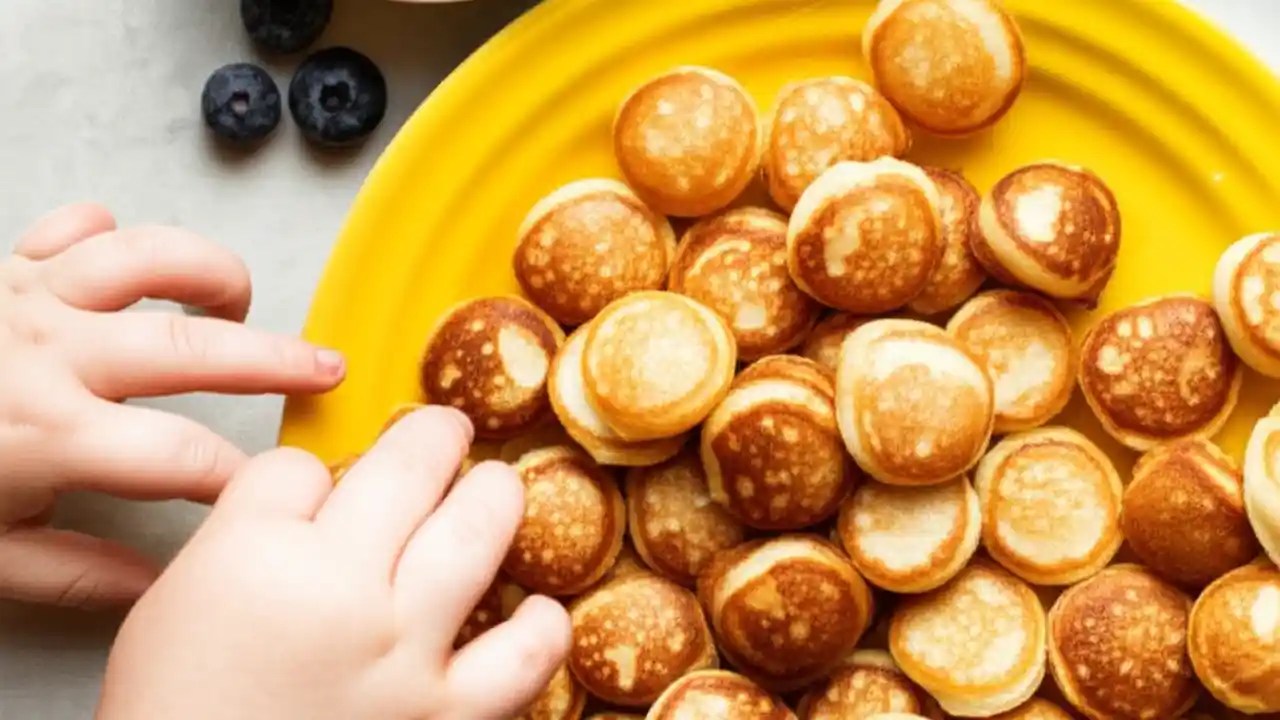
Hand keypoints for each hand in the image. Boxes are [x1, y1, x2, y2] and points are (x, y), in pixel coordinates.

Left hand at [0, 203, 343, 607]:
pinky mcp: (6, 263)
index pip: (184, 458)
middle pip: (196, 348)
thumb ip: (76, 573)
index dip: (246, 477)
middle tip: (328, 366)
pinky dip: (107, 229)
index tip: (283, 489)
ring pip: (149, 260)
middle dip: (277, 359)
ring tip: (241, 296)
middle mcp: (54, 355)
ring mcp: (29, 297)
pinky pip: (73, 225)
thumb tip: (161, 585)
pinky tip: (126, 251)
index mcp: (52, 435)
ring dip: (208, 272)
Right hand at [97, 407, 571, 719]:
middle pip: (407, 467)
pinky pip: (521, 658)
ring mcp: (402, 654)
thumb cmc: (176, 714)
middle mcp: (339, 593)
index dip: (314, 467)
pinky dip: (540, 628)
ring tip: (498, 486)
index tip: (325, 484)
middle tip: (445, 431)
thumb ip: (243, 534)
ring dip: (496, 494)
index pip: (300, 464)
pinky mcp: (444, 717)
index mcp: (254, 558)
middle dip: (433, 434)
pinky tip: (539, 610)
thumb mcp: (173, 606)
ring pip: (477, 532)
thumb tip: (318, 490)